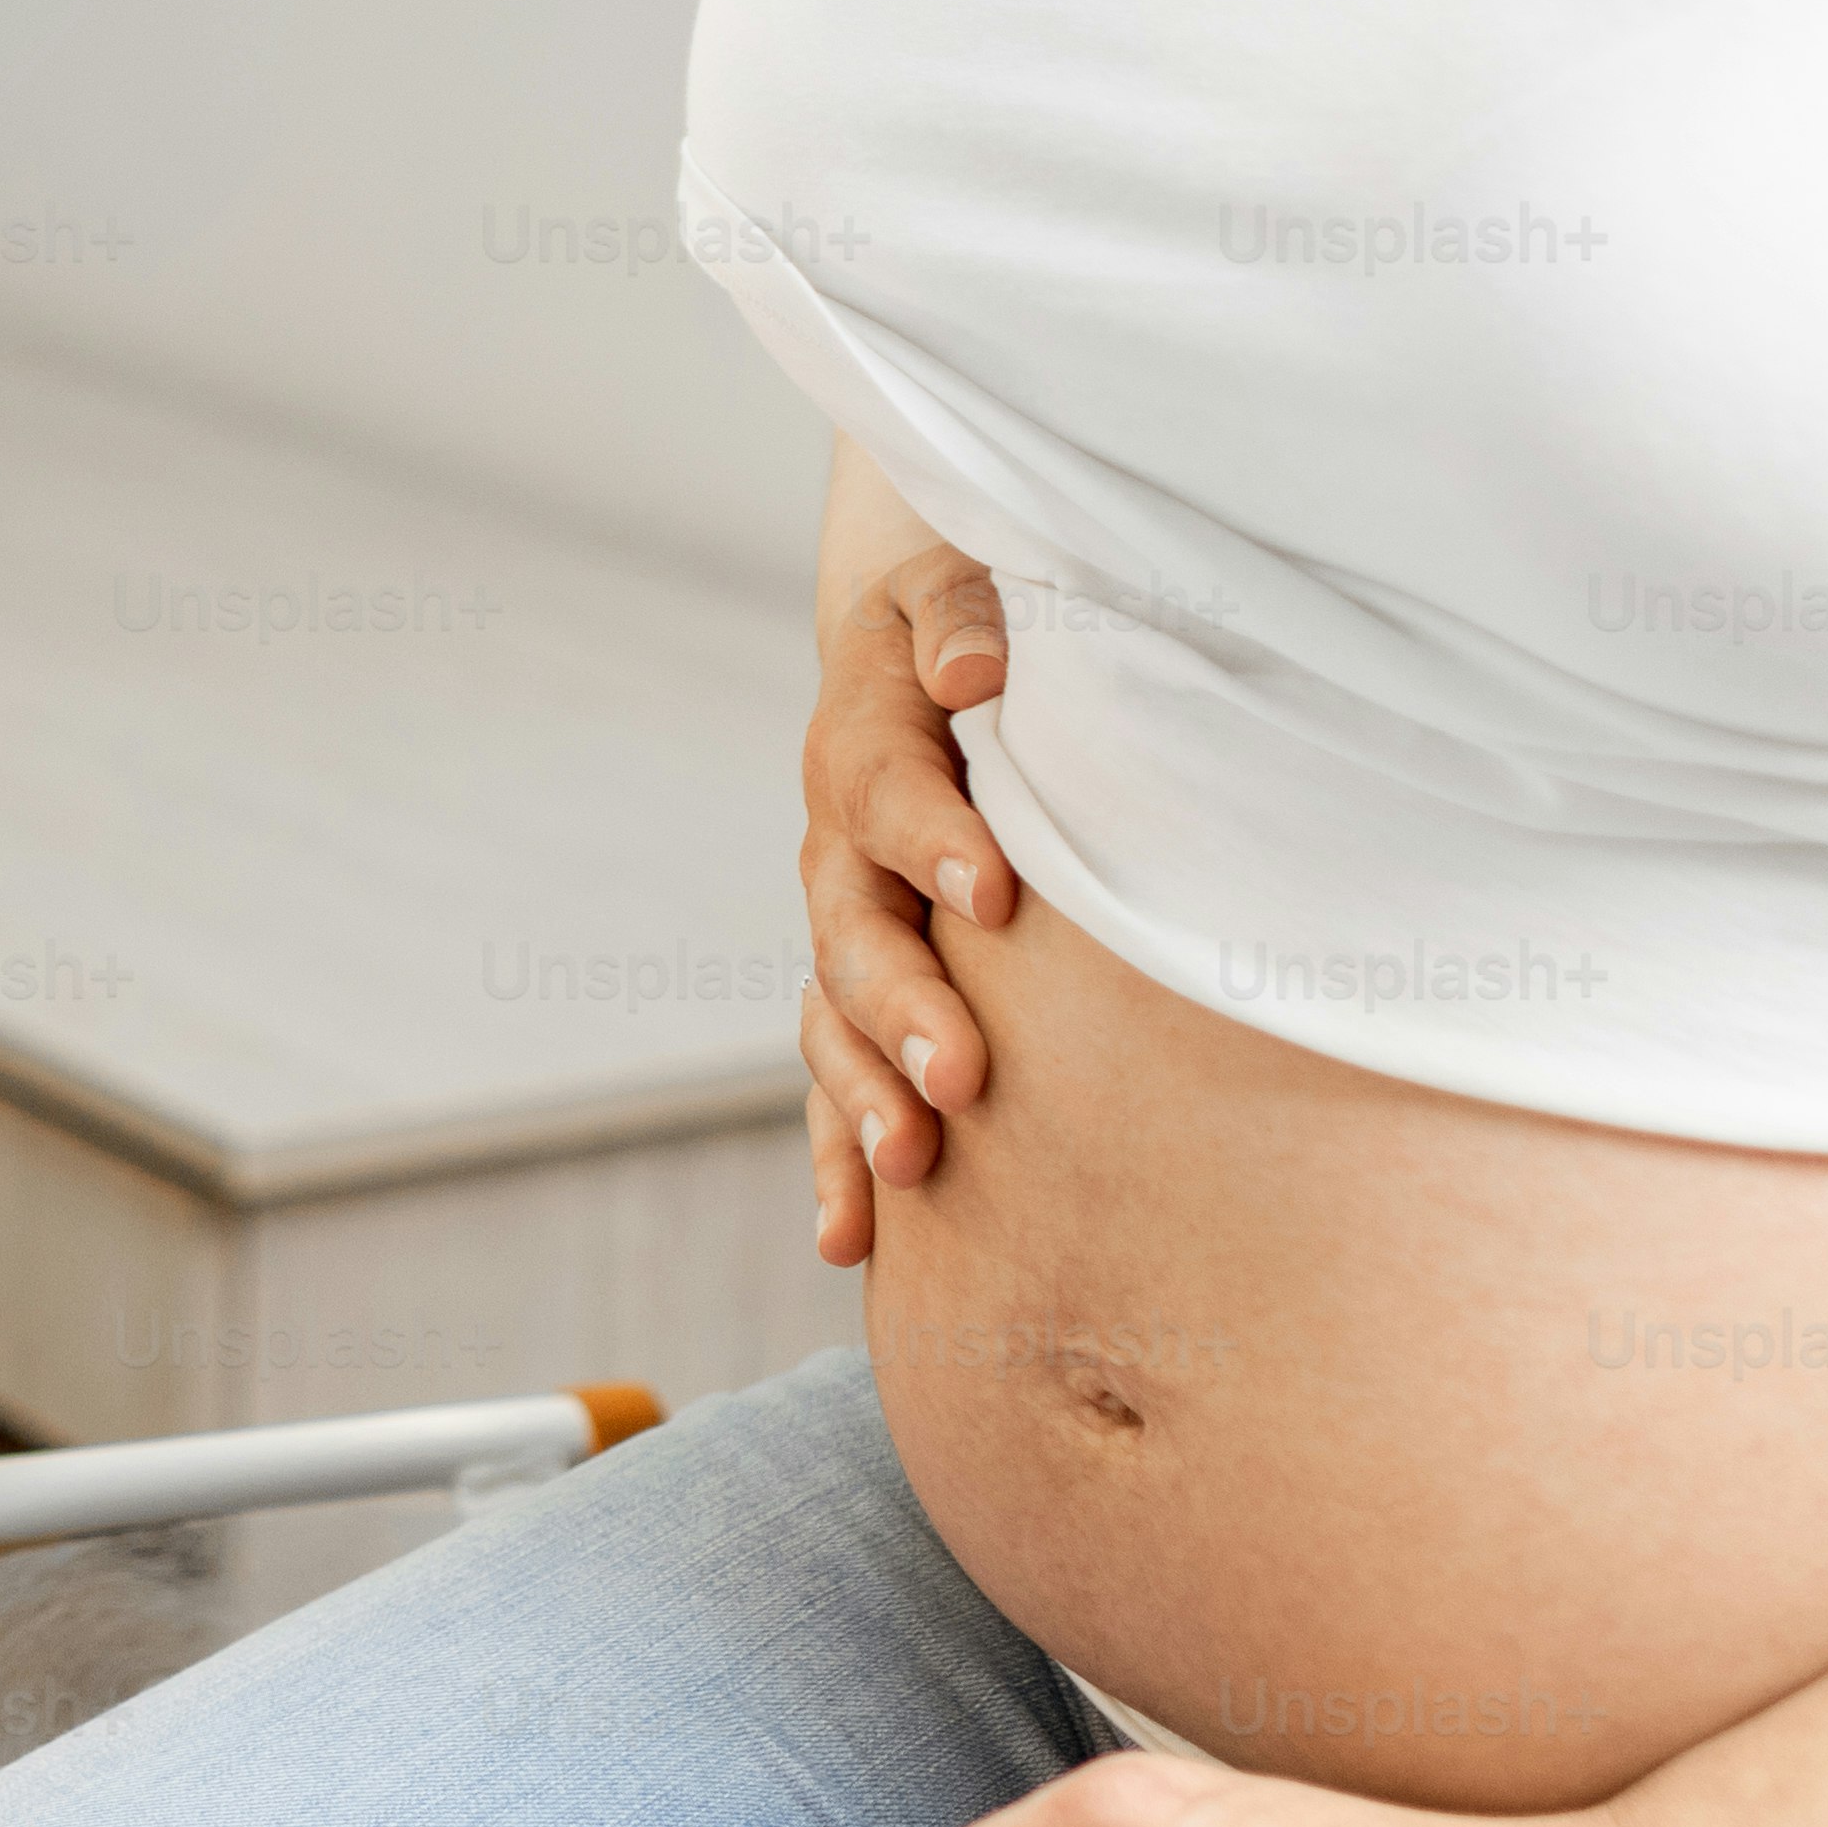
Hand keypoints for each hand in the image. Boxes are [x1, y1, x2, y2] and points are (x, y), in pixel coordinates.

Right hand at [797, 531, 1011, 1264]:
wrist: (933, 656)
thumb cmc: (984, 625)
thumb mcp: (968, 585)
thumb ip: (968, 616)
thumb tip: (981, 668)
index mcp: (867, 736)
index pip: (891, 789)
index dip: (935, 839)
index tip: (995, 891)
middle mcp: (838, 844)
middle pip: (852, 931)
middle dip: (902, 1007)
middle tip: (961, 1074)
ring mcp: (841, 926)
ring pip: (831, 1021)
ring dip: (865, 1097)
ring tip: (912, 1165)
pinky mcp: (856, 993)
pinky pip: (831, 1083)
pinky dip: (836, 1158)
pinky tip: (850, 1241)